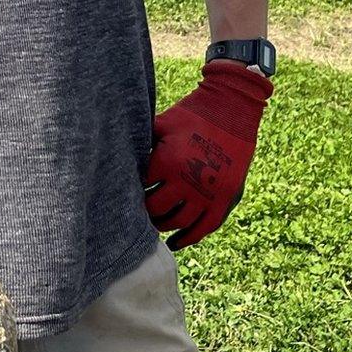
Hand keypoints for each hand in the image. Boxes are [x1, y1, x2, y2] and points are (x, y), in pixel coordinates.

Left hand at [143, 59, 270, 250]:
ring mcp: (208, 192)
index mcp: (167, 162)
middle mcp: (187, 181)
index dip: (132, 193)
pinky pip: (205, 228)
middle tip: (138, 212)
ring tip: (155, 224)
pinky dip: (189, 239)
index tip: (124, 196)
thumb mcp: (162, 124)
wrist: (232, 108)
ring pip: (180, 222)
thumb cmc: (191, 113)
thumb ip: (143, 144)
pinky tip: (175, 243)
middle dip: (145, 213)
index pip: (141, 189)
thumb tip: (120, 158)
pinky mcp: (226, 198)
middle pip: (157, 210)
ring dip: (164, 226)